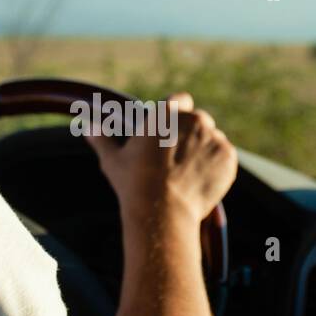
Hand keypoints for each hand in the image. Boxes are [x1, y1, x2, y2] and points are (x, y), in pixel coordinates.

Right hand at [84, 92, 236, 226]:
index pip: (180, 101)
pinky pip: (224, 156)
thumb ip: (102, 139)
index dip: (176, 115)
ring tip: (188, 174)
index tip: (171, 132)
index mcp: (166, 114)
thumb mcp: (114, 160)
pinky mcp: (227, 156)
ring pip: (212, 138)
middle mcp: (193, 120)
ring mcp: (213, 138)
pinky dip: (216, 165)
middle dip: (191, 135)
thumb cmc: (134, 185)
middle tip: (176, 160)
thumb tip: (88, 126)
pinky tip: (199, 180)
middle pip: (198, 120)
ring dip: (204, 149)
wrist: (162, 213)